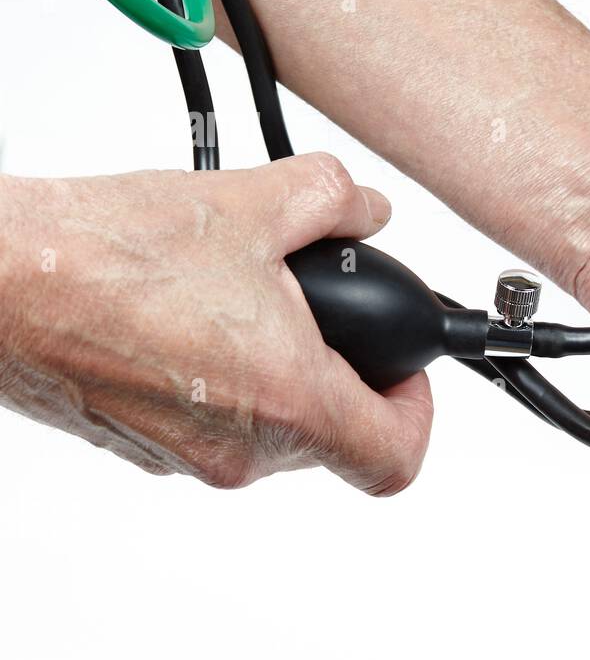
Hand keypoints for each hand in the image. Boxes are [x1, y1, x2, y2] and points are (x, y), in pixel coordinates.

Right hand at [0, 153, 431, 493]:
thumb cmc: (104, 255)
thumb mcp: (252, 202)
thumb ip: (334, 201)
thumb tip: (366, 209)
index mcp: (286, 402)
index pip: (393, 458)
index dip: (416, 414)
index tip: (405, 371)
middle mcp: (239, 450)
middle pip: (334, 436)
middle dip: (342, 371)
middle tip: (321, 308)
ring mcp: (185, 457)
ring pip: (272, 429)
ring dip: (279, 370)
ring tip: (247, 298)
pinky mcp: (141, 447)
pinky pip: (213, 424)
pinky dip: (224, 378)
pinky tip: (194, 314)